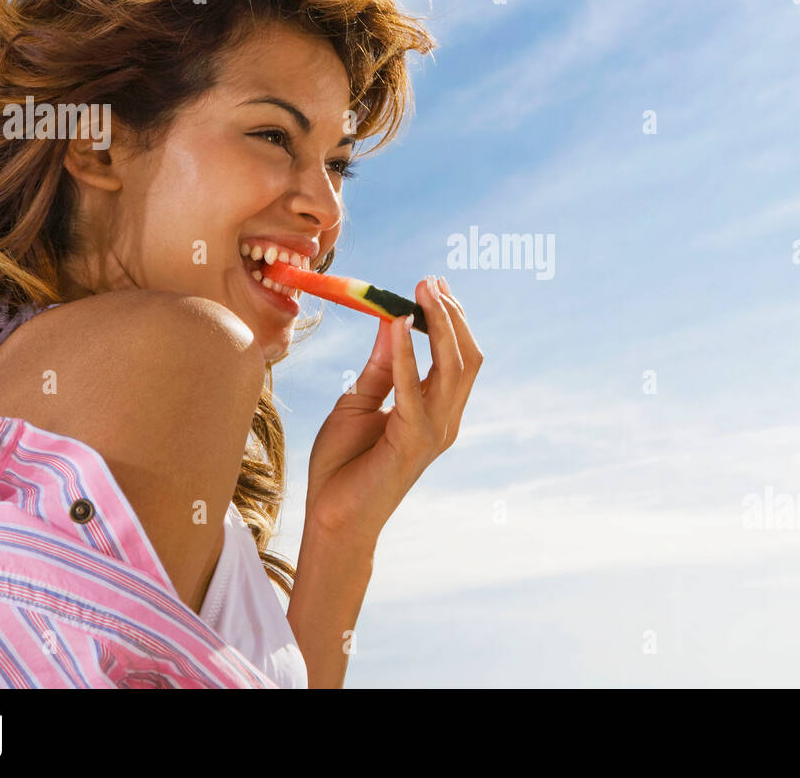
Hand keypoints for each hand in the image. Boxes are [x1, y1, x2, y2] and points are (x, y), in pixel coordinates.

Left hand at [305, 276, 482, 547]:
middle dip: (451, 315)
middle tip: (430, 281)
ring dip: (439, 325)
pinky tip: (394, 325)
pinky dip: (405, 354)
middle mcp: (445, 420)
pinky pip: (414, 389)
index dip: (449, 319)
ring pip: (455, 367)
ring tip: (422, 293)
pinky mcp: (413, 441)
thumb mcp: (359, 402)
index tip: (431, 285)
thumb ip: (380, 366)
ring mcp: (434, 431)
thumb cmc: (343, 466)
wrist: (333, 518)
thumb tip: (387, 320)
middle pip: (466, 357)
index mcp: (436, 411)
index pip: (457, 357)